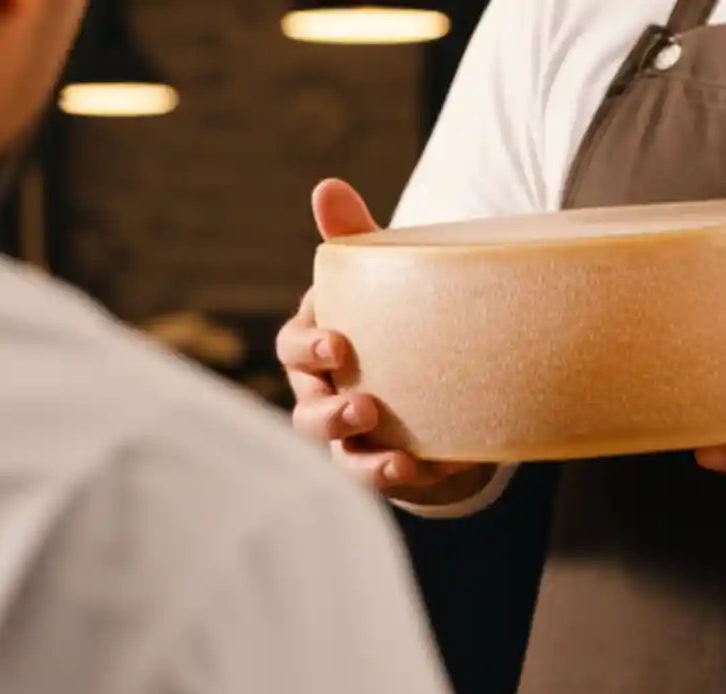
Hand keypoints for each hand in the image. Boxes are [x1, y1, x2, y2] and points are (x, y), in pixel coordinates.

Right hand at [278, 179, 477, 492]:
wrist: (425, 364)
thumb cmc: (389, 312)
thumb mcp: (377, 274)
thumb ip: (353, 235)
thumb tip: (328, 186)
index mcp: (315, 345)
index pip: (291, 349)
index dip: (308, 351)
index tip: (340, 345)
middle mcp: (323, 394)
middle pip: (308, 414)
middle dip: (330, 415)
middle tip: (364, 407)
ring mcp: (351, 435)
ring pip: (342, 458)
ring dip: (366, 462)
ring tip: (399, 461)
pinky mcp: (384, 459)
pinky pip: (385, 476)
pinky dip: (406, 476)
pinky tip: (434, 468)